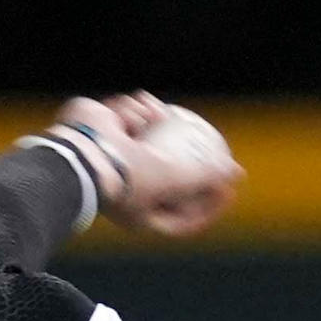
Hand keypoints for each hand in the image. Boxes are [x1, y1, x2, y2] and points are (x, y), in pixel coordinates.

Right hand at [56, 92, 237, 237]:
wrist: (84, 154)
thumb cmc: (130, 176)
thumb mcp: (176, 179)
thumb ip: (207, 176)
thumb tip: (236, 172)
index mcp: (141, 211)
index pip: (183, 215)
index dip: (208, 204)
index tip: (227, 187)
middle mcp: (125, 187)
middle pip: (166, 168)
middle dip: (180, 149)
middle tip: (203, 136)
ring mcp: (110, 159)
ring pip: (144, 133)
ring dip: (151, 118)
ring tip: (154, 113)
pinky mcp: (99, 134)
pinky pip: (124, 116)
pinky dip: (130, 110)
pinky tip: (136, 105)